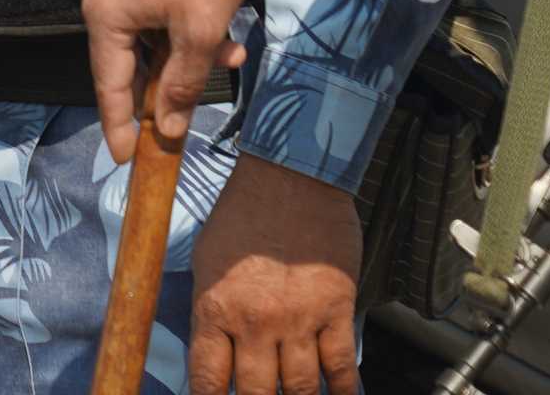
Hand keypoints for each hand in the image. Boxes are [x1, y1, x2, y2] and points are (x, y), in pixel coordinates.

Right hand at [80, 0, 254, 163]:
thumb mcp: (200, 31)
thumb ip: (181, 83)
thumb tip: (168, 127)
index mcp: (103, 10)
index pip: (108, 82)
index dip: (119, 123)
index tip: (126, 158)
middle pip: (128, 58)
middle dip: (168, 83)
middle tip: (190, 113)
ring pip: (148, 33)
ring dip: (185, 52)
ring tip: (229, 55)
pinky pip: (153, 8)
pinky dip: (183, 26)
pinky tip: (221, 30)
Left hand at [188, 157, 361, 394]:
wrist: (290, 176)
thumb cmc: (243, 212)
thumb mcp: (207, 261)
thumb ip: (211, 310)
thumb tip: (214, 353)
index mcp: (215, 307)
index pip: (207, 379)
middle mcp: (255, 321)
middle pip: (257, 393)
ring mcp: (298, 319)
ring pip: (301, 388)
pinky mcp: (335, 310)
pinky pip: (341, 366)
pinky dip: (342, 391)